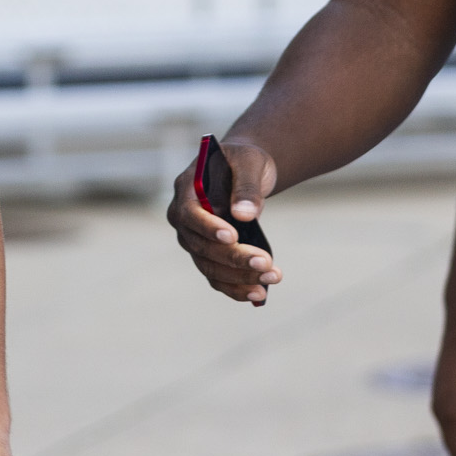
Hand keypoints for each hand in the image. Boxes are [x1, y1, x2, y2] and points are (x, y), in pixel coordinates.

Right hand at [166, 139, 279, 305]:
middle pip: (201, 246)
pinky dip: (237, 288)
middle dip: (234, 258)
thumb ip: (247, 186)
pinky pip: (217, 277)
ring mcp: (194, 239)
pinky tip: (260, 293)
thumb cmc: (244, 161)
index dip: (208, 228)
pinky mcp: (207, 255)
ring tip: (272, 277)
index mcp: (186, 189)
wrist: (246, 171)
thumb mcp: (249, 162)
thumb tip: (245, 215)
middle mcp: (183, 218)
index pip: (190, 214)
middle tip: (266, 263)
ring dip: (240, 277)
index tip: (232, 236)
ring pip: (210, 267)